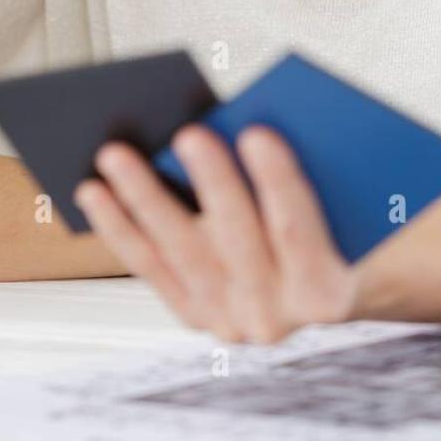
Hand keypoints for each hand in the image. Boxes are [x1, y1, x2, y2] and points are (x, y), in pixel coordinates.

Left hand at [73, 124, 356, 344]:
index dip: (279, 182)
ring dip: (143, 200)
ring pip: (181, 253)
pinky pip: (151, 266)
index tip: (257, 133)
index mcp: (329, 289)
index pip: (299, 231)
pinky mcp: (196, 313)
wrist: (336, 280)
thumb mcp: (346, 201)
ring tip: (115, 155)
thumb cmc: (344, 221)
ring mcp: (231, 320)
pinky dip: (120, 227)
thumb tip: (266, 120)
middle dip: (212, 183)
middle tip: (188, 132)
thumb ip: (322, 172)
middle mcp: (277, 317)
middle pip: (237, 240)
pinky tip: (94, 191)